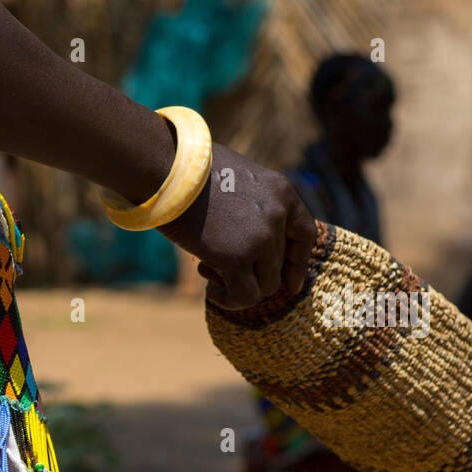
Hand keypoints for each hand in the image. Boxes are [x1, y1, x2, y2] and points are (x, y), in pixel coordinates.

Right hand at [157, 142, 317, 310]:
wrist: (167, 171)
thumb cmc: (190, 173)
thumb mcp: (234, 178)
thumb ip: (250, 204)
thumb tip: (244, 234)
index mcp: (281, 191)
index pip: (304, 234)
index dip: (298, 263)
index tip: (290, 284)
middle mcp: (277, 215)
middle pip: (278, 264)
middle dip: (251, 272)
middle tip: (217, 266)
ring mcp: (260, 238)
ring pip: (266, 286)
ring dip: (240, 287)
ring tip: (210, 274)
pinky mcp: (237, 258)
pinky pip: (245, 296)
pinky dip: (230, 300)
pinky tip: (212, 291)